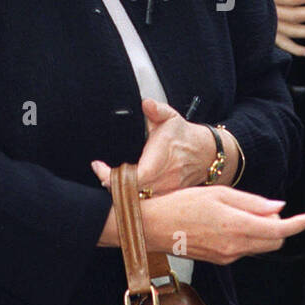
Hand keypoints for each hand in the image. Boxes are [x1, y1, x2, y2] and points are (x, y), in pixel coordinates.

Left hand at [91, 99, 215, 195]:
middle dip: (112, 183)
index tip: (98, 166)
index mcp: (161, 159)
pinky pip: (146, 200)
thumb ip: (157, 110)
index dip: (112, 176)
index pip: (134, 177)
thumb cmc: (183, 135)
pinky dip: (133, 194)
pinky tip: (125, 184)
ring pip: (137, 198)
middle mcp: (165, 178)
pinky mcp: (167, 197)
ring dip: (121, 190)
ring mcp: (166, 190)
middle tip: (101, 171)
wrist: (206, 153)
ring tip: (111, 176)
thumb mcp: (170, 117)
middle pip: (130, 191)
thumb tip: (146, 104)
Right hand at [104, 186, 304, 264]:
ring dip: (261, 231)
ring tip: (238, 211)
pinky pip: (244, 249)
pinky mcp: (220, 260)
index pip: (279, 230)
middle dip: (277, 226)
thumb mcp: (219, 194)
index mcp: (237, 226)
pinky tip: (226, 222)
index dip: (299, 224)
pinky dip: (246, 236)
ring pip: (260, 246)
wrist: (153, 227)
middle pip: (274, 241)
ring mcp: (228, 256)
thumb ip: (251, 202)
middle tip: (261, 208)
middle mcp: (235, 246)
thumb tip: (279, 208)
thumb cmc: (182, 204)